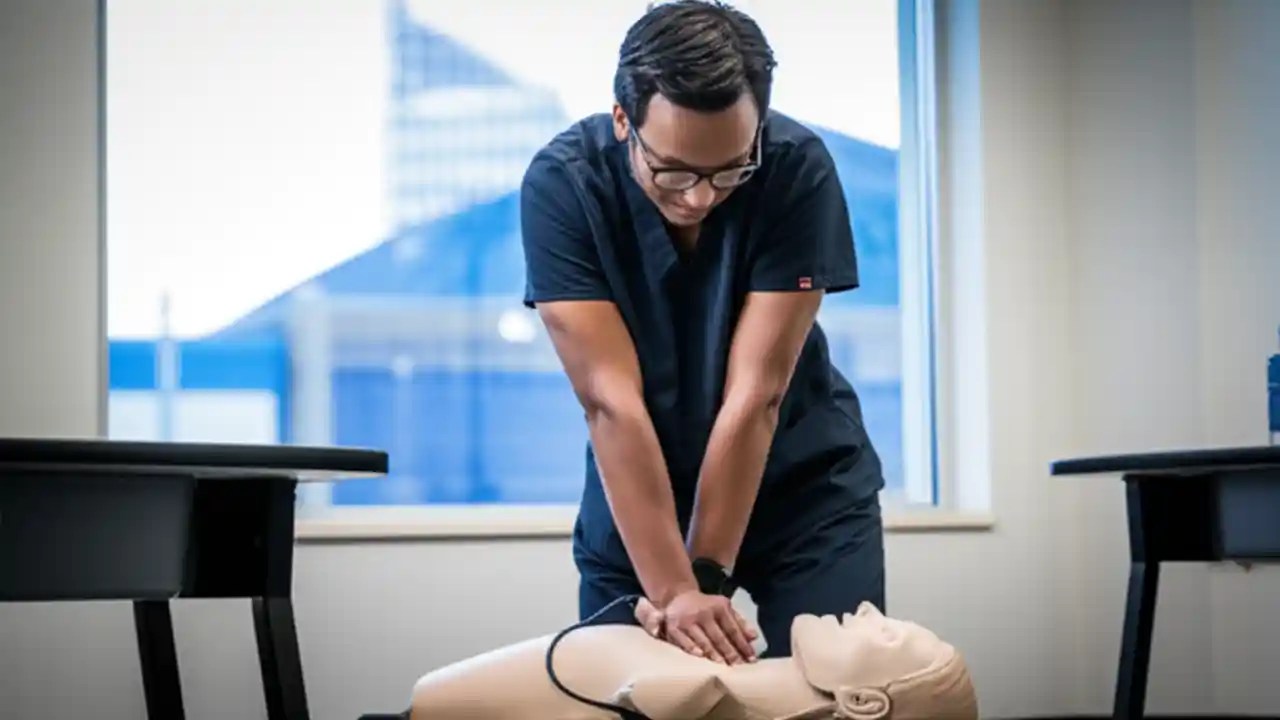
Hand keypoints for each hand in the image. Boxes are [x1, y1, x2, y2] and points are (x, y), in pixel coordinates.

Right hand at [639, 590, 757, 663]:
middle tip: (739, 667)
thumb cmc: (706, 607)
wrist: (678, 597)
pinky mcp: (674, 627)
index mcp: (719, 607)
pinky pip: (685, 641)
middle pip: (720, 637)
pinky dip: (693, 649)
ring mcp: (688, 620)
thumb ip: (740, 623)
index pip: (733, 629)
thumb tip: (754, 637)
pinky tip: (701, 657)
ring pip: (704, 641)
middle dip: (731, 654)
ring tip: (724, 667)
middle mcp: (704, 613)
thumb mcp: (724, 609)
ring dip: (714, 655)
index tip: (752, 659)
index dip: (743, 645)